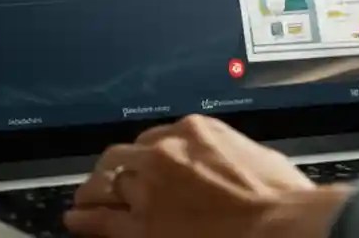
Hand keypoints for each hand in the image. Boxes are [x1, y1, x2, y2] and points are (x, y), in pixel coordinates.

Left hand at [66, 115, 350, 237]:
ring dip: (95, 191)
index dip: (147, 154)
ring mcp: (148, 189)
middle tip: (111, 180)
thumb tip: (231, 164)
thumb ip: (231, 155)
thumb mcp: (260, 158)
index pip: (156, 137)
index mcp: (196, 131)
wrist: (278, 228)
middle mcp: (165, 153)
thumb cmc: (281, 199)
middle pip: (124, 156)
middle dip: (116, 169)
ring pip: (105, 183)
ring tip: (87, 199)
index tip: (147, 164)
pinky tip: (76, 219)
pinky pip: (99, 218)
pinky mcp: (140, 225)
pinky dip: (84, 218)